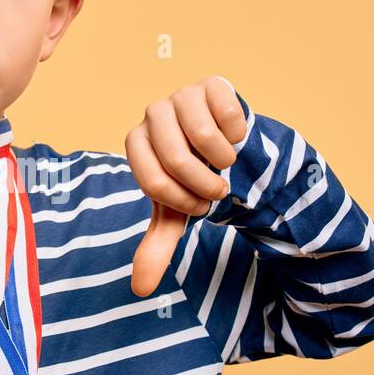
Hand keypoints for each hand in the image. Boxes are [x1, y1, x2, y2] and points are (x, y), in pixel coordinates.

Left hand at [125, 76, 247, 296]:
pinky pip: (227, 114)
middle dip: (205, 185)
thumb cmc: (194, 180)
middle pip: (176, 159)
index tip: (197, 205)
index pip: (152, 181)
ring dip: (225, 161)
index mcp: (136, 144)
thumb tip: (140, 289)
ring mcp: (181, 95)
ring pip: (203, 135)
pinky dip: (237, 135)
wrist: (225, 148)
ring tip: (226, 163)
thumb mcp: (176, 214)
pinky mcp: (211, 85)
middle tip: (218, 189)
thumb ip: (157, 246)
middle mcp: (152, 115)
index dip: (182, 201)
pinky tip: (233, 137)